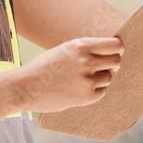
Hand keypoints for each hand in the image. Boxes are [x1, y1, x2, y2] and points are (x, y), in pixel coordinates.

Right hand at [7, 37, 122, 112]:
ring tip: (83, 78)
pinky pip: (102, 91)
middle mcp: (86, 61)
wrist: (25, 87)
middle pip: (116, 61)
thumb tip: (113, 52)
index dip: (117, 49)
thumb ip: (86, 49)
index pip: (115, 45)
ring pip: (109, 77)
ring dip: (101, 78)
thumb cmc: (45, 66)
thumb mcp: (65, 49)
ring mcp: (87, 80)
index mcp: (81, 45)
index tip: (114, 52)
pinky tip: (80, 88)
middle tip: (101, 67)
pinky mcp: (86, 97)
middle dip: (112, 64)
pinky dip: (95, 90)